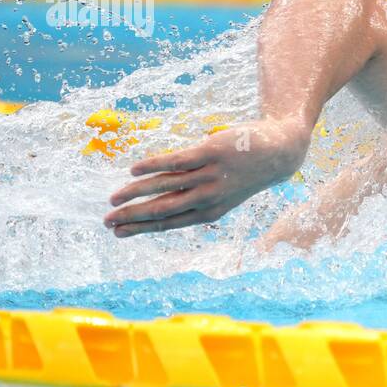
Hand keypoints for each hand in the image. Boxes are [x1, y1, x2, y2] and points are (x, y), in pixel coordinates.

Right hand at [104, 118, 308, 237]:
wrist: (279, 152)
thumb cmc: (244, 173)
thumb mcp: (222, 193)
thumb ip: (193, 197)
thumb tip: (159, 199)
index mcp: (210, 212)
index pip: (169, 223)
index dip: (142, 229)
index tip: (117, 234)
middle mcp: (208, 198)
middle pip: (163, 210)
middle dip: (133, 218)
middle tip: (107, 222)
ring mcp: (210, 175)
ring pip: (166, 186)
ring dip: (136, 193)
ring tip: (113, 198)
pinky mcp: (211, 152)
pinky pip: (177, 161)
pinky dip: (153, 165)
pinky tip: (133, 170)